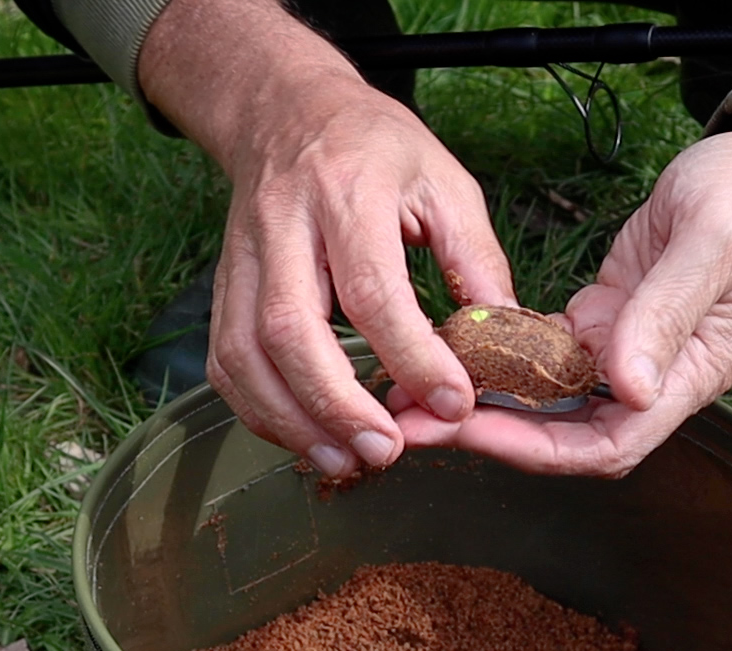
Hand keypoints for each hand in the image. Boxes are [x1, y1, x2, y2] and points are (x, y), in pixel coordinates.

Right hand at [137, 0, 514, 477]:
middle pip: (291, 330)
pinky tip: (303, 438)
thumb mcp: (445, 181)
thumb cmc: (374, 147)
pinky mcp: (225, 285)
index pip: (372, 290)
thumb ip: (476, 261)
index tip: (453, 402)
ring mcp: (244, 258)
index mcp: (349, 193)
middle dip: (337, 405)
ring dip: (292, 421)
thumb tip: (507, 338)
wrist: (286, 108)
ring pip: (245, 354)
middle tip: (386, 452)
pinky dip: (259, 411)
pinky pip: (226, 361)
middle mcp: (285, 226)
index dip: (412, 356)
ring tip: (344, 461)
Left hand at [393, 121, 731, 477]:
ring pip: (545, 400)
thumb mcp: (713, 242)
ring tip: (414, 394)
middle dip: (491, 437)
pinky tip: (451, 349)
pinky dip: (497, 357)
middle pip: (564, 435)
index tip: (476, 433)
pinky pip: (541, 355)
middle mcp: (652, 377)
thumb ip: (668, 314)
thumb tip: (629, 388)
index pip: (610, 443)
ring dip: (483, 402)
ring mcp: (625, 352)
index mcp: (690, 376)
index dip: (540, 449)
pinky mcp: (602, 321)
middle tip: (416, 423)